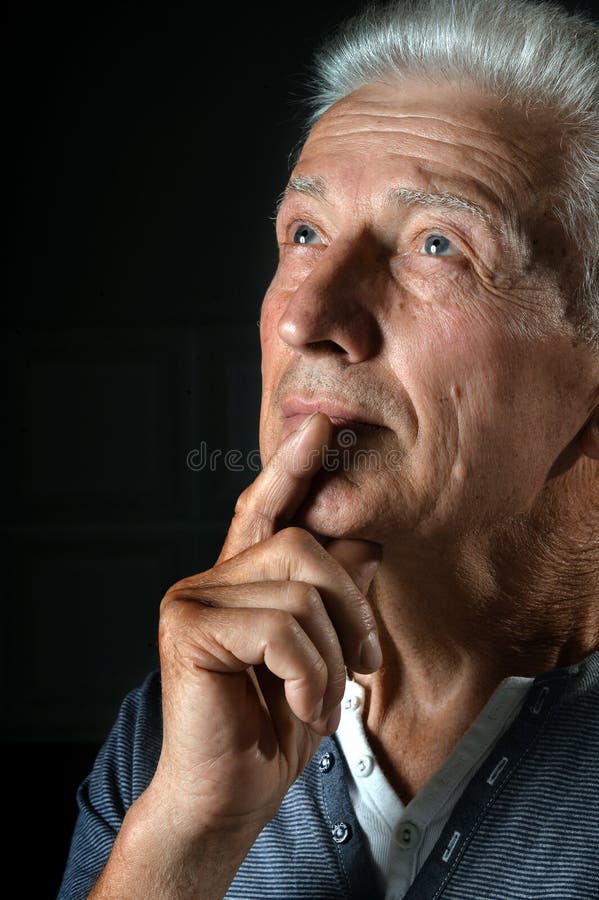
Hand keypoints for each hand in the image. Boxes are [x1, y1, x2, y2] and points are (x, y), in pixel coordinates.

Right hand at [154, 412, 381, 837]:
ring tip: (323, 702)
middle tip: (364, 667)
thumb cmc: (274, 729)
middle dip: (351, 609)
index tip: (322, 429)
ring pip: (300, 591)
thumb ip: (340, 600)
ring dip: (332, 658)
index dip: (294, 469)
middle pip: (304, 547)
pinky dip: (311, 676)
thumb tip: (367, 543)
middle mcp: (210, 579)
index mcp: (240, 583)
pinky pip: (282, 628)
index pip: (269, 511)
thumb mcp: (324, 660)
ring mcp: (193, 598)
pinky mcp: (188, 627)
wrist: (228, 801)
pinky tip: (303, 710)